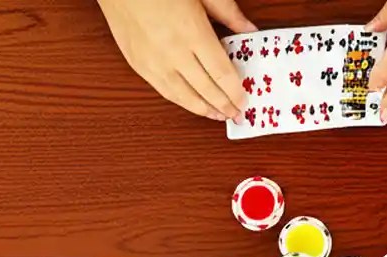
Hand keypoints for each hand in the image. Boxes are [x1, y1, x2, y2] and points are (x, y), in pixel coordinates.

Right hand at [99, 0, 253, 120]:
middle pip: (205, 89)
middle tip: (236, 114)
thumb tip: (248, 28)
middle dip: (223, 105)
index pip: (221, 73)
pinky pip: (163, 90)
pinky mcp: (137, 64)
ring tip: (217, 115)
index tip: (244, 101)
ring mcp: (153, 61)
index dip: (235, 92)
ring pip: (183, 96)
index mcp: (192, 32)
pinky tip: (191, 103)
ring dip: (203, 109)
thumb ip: (226, 11)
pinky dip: (181, 101)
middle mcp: (173, 52)